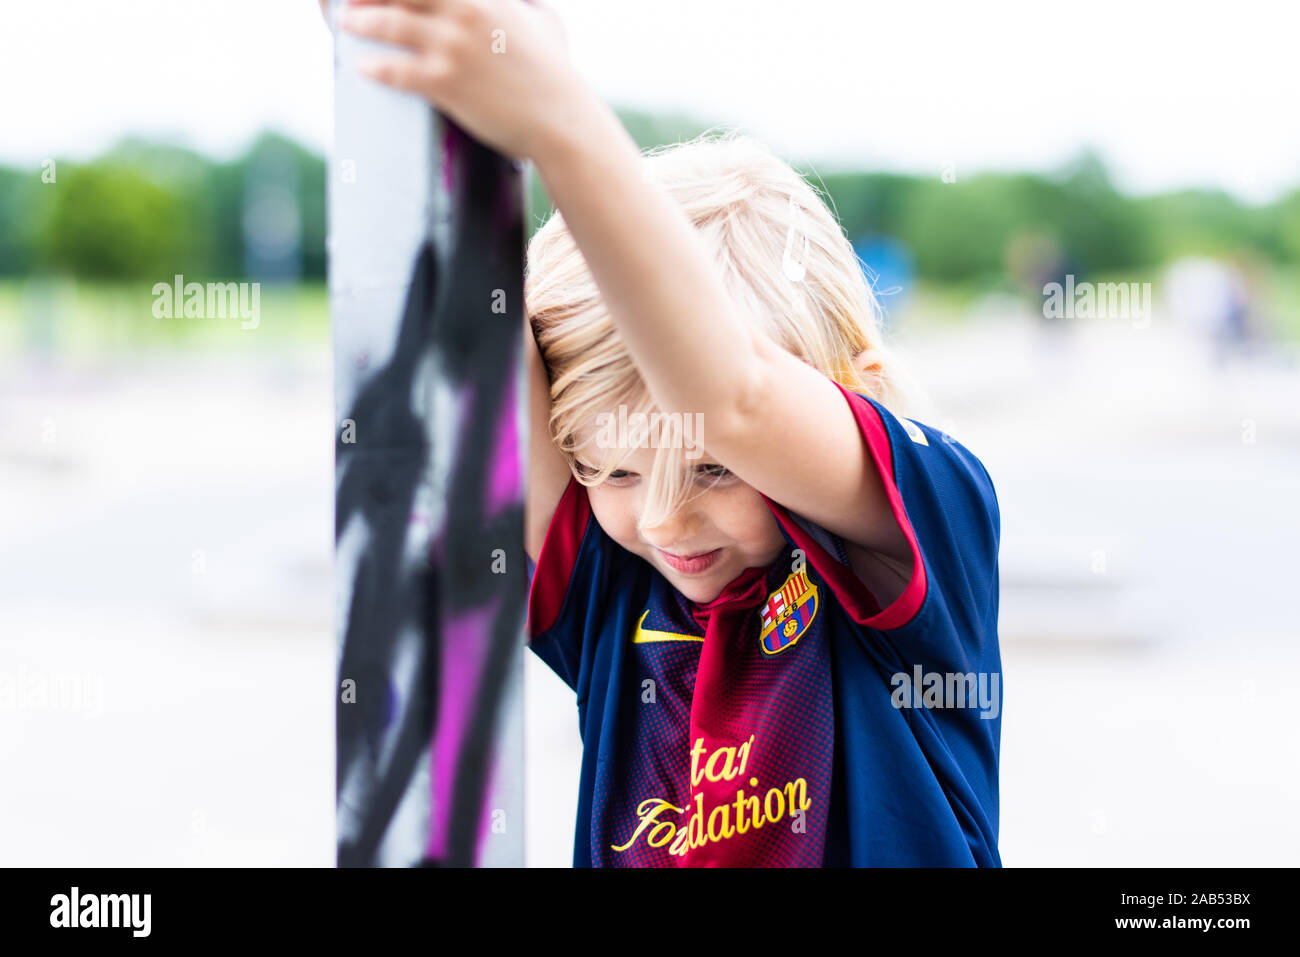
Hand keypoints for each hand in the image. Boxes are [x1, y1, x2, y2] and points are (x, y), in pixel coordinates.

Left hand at [338, 0, 579, 162]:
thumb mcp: (545, 22)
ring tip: (347, 23)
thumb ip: (525, 5)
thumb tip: (524, 3)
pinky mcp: (445, 84)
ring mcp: (452, 48)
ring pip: (390, 24)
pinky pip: (397, 71)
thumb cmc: (555, 73)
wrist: (559, 119)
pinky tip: (362, 67)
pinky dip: (375, 67)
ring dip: (361, 22)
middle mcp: (464, 13)